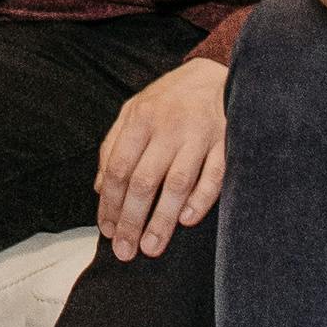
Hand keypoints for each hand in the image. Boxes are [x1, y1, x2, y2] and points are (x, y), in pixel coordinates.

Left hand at [94, 56, 230, 258]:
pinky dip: (200, 199)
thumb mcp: (133, 112)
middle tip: (125, 251)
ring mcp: (199, 134)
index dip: (111, 204)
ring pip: (177, 184)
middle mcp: (168, 126)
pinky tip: (186, 220)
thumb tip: (99, 189)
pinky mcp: (227, 141)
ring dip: (162, 220)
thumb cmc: (169, 100)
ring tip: (151, 248)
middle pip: (144, 181)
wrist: (215, 75)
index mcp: (141, 118)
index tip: (107, 231)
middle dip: (132, 220)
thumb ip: (113, 147)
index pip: (119, 168)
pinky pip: (214, 176)